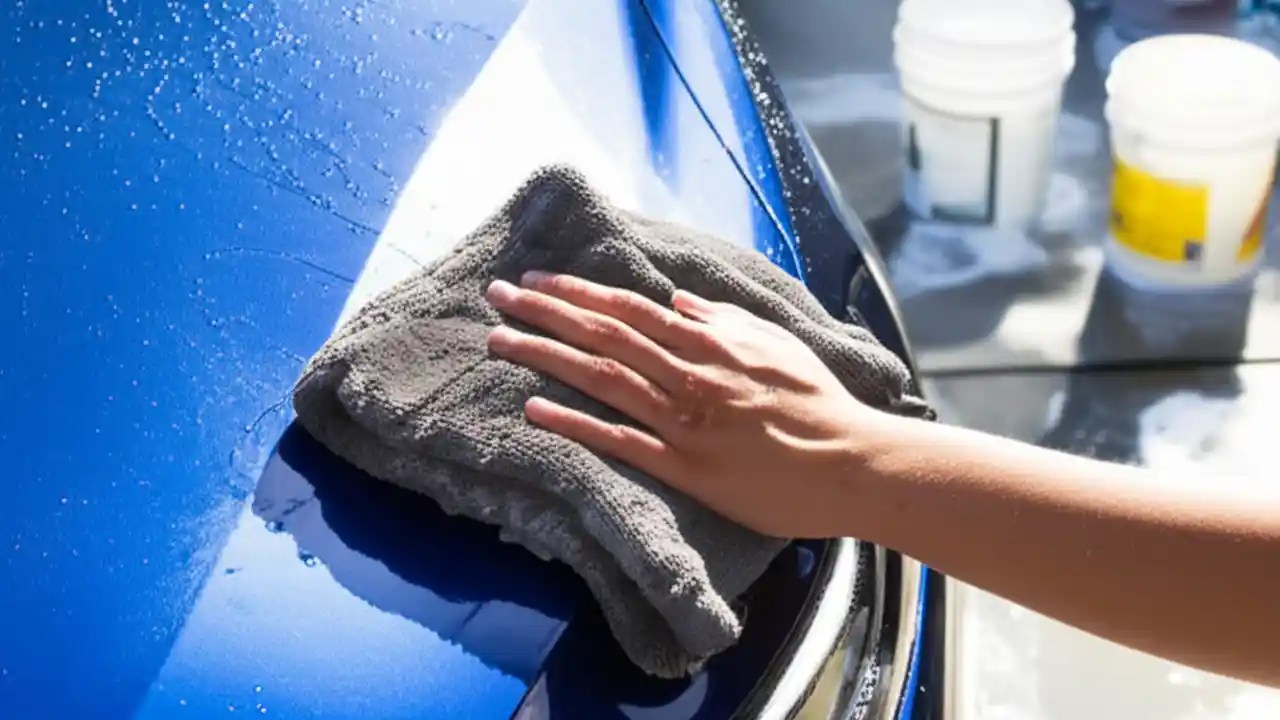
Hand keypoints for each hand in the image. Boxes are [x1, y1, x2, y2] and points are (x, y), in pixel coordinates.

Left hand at [485, 272, 876, 537]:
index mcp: (709, 342)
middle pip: (603, 334)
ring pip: (601, 378)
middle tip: (497, 296)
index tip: (537, 280)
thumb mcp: (776, 342)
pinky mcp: (684, 468)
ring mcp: (682, 421)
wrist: (850, 463)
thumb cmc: (818, 402)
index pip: (628, 307)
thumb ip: (724, 319)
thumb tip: (677, 300)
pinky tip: (534, 410)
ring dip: (545, 356)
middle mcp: (688, 374)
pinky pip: (619, 441)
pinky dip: (575, 422)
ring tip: (498, 341)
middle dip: (544, 312)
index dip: (577, 291)